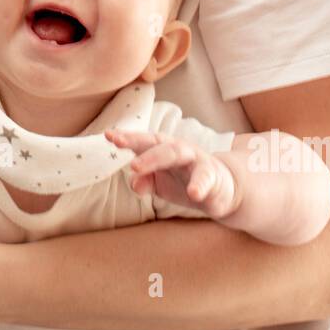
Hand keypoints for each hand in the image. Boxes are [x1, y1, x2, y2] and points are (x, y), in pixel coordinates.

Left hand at [105, 128, 239, 220]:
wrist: (220, 190)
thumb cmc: (183, 181)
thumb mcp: (159, 184)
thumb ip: (144, 182)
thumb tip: (134, 183)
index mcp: (163, 149)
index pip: (143, 142)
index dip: (127, 138)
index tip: (109, 136)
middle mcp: (179, 149)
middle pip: (160, 146)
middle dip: (144, 152)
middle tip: (131, 164)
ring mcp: (196, 161)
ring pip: (179, 154)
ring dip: (160, 160)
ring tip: (141, 169)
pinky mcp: (213, 177)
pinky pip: (206, 179)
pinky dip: (200, 185)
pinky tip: (194, 193)